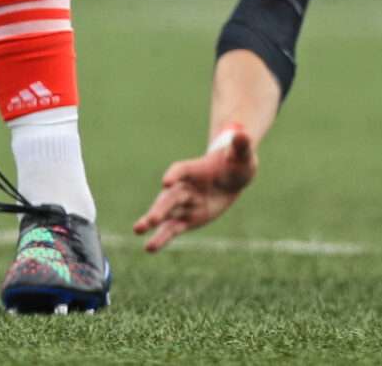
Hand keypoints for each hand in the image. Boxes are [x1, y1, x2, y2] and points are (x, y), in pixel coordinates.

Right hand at [134, 127, 258, 251]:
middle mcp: (184, 186)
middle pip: (170, 197)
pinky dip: (161, 237)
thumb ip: (241, 146)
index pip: (182, 170)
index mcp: (194, 169)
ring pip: (166, 213)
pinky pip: (172, 229)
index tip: (167, 181)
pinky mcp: (187, 219)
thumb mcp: (243, 155)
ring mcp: (184, 204)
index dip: (175, 174)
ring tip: (138, 229)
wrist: (231, 177)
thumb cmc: (236, 162)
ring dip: (153, 221)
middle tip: (150, 219)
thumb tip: (243, 135)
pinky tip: (149, 247)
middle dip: (161, 207)